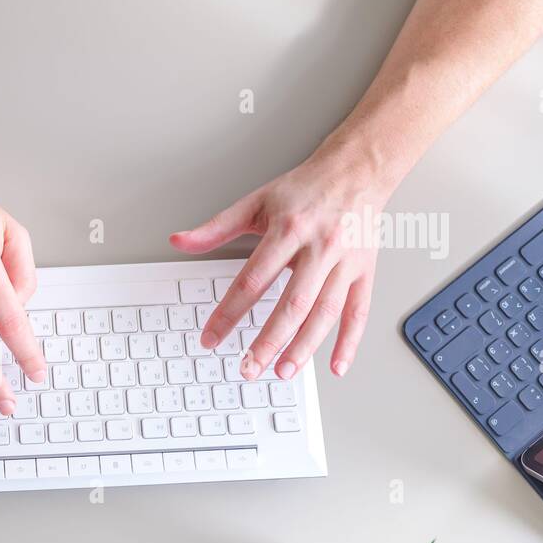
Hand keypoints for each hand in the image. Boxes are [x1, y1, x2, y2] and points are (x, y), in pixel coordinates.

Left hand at [170, 155, 383, 379]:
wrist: (358, 169)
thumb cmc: (306, 188)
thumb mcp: (256, 202)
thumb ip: (216, 227)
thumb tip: (178, 241)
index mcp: (288, 230)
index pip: (252, 281)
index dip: (229, 313)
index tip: (211, 338)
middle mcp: (319, 248)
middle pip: (292, 303)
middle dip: (268, 341)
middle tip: (248, 368)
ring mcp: (345, 262)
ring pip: (325, 312)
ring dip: (304, 347)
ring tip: (282, 372)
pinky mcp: (364, 272)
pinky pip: (358, 312)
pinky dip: (349, 342)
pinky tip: (334, 366)